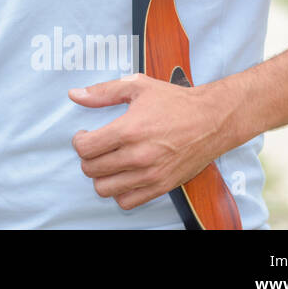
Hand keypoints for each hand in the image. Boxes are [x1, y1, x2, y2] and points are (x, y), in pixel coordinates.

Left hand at [69, 74, 232, 210]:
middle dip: (88, 157)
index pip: (85, 148)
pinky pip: (127, 201)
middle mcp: (138, 156)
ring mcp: (150, 175)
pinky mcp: (162, 186)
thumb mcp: (137, 86)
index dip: (79, 141)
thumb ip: (102, 92)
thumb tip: (75, 94)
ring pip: (105, 189)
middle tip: (98, 147)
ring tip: (109, 162)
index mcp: (128, 130)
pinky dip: (119, 191)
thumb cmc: (176, 102)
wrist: (212, 120)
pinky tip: (124, 175)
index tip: (86, 135)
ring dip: (101, 176)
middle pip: (91, 169)